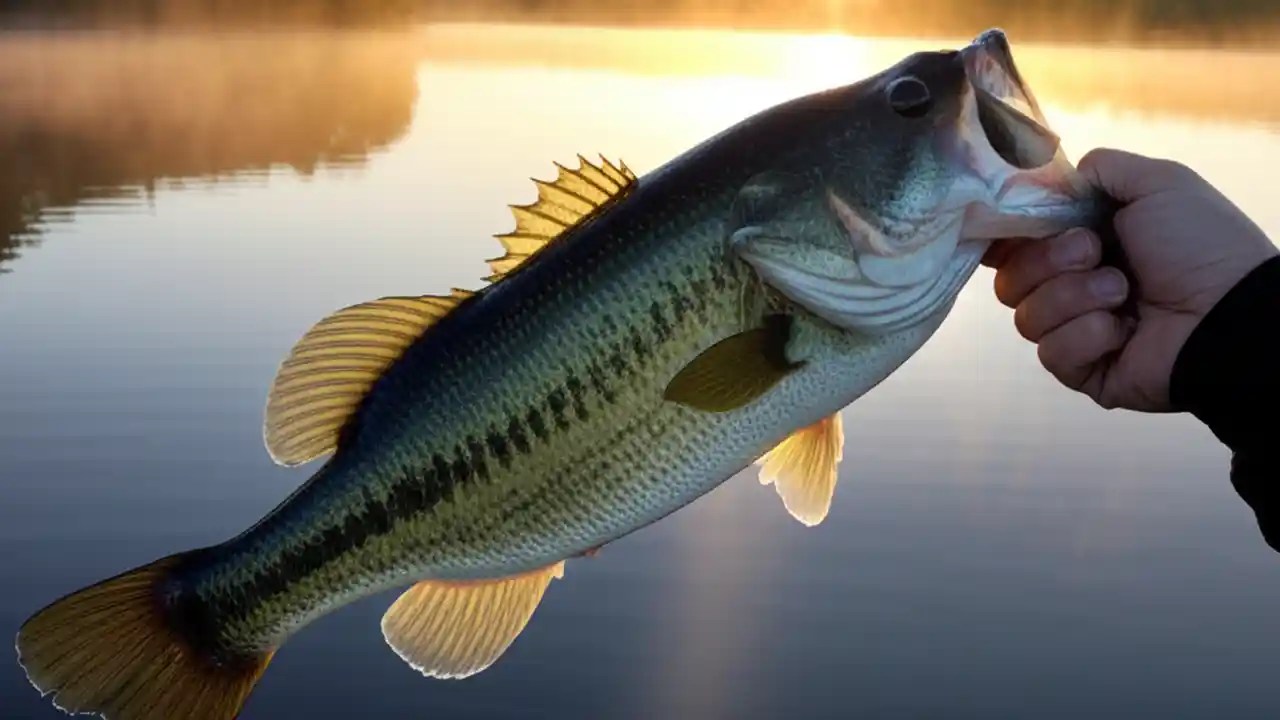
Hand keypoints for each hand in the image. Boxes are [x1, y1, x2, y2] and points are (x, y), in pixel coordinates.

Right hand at [982, 148, 1277, 411]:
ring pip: (1026, 318)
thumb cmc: (1201, 245)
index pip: (1014, 245)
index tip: (1015, 224)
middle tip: (1093, 251)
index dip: (1006, 237)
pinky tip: (1125, 331)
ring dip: (1074, 297)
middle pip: (1009, 280)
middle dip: (1046, 260)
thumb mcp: (1158, 183)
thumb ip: (1101, 169)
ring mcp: (1076, 332)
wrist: (1231, 311)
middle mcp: (1073, 288)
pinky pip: (1052, 353)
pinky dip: (1088, 335)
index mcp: (1084, 244)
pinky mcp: (1083, 371)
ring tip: (1123, 293)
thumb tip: (1055, 180)